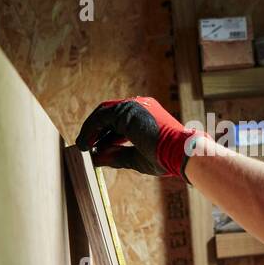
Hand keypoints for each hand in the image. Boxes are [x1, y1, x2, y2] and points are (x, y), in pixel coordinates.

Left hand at [75, 96, 206, 179]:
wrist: (181, 153)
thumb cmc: (165, 157)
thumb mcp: (136, 157)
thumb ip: (116, 155)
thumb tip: (96, 158)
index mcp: (146, 114)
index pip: (119, 120)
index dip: (105, 133)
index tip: (96, 146)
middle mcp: (140, 106)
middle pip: (109, 114)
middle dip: (96, 130)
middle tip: (85, 146)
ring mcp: (134, 106)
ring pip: (103, 113)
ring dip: (90, 130)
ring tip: (82, 147)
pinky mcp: (127, 111)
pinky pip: (101, 117)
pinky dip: (90, 129)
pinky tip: (86, 143)